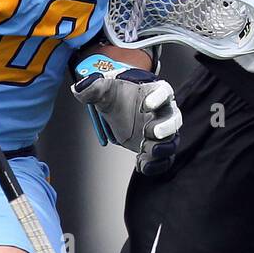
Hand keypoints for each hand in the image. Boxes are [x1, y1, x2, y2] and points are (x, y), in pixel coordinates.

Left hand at [71, 55, 181, 175]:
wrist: (120, 108)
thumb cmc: (117, 96)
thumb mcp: (104, 90)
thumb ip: (93, 88)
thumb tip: (79, 87)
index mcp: (155, 92)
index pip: (164, 91)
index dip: (158, 98)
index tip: (146, 105)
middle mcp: (164, 111)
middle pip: (174, 119)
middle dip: (166, 127)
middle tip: (151, 132)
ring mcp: (163, 130)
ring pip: (172, 141)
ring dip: (161, 149)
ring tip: (144, 151)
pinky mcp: (157, 146)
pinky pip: (164, 159)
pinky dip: (154, 165)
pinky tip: (139, 164)